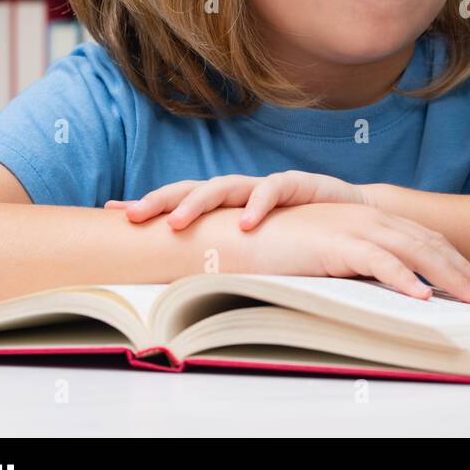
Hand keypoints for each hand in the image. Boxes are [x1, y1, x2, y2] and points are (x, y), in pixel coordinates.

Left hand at [105, 171, 371, 231]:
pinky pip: (275, 189)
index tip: (111, 212)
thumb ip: (227, 256)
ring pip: (227, 185)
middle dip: (162, 200)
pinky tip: (247, 224)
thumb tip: (180, 285)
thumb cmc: (302, 237)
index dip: (149, 203)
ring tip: (177, 223)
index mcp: (228, 207)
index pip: (181, 199)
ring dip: (199, 202)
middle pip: (195, 188)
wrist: (358, 219)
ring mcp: (269, 185)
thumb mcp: (259, 249)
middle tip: (133, 216)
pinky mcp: (300, 184)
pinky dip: (259, 205)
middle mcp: (243, 192)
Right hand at [231, 202, 469, 303]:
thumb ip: (366, 267)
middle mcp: (372, 219)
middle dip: (468, 273)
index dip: (460, 265)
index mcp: (374, 221)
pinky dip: (404, 278)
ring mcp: (356, 228)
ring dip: (451, 278)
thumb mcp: (336, 258)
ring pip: (416, 253)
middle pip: (432, 246)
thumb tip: (399, 292)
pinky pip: (378, 261)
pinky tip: (424, 296)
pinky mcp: (336, 243)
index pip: (428, 242)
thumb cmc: (286, 249)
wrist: (243, 234)